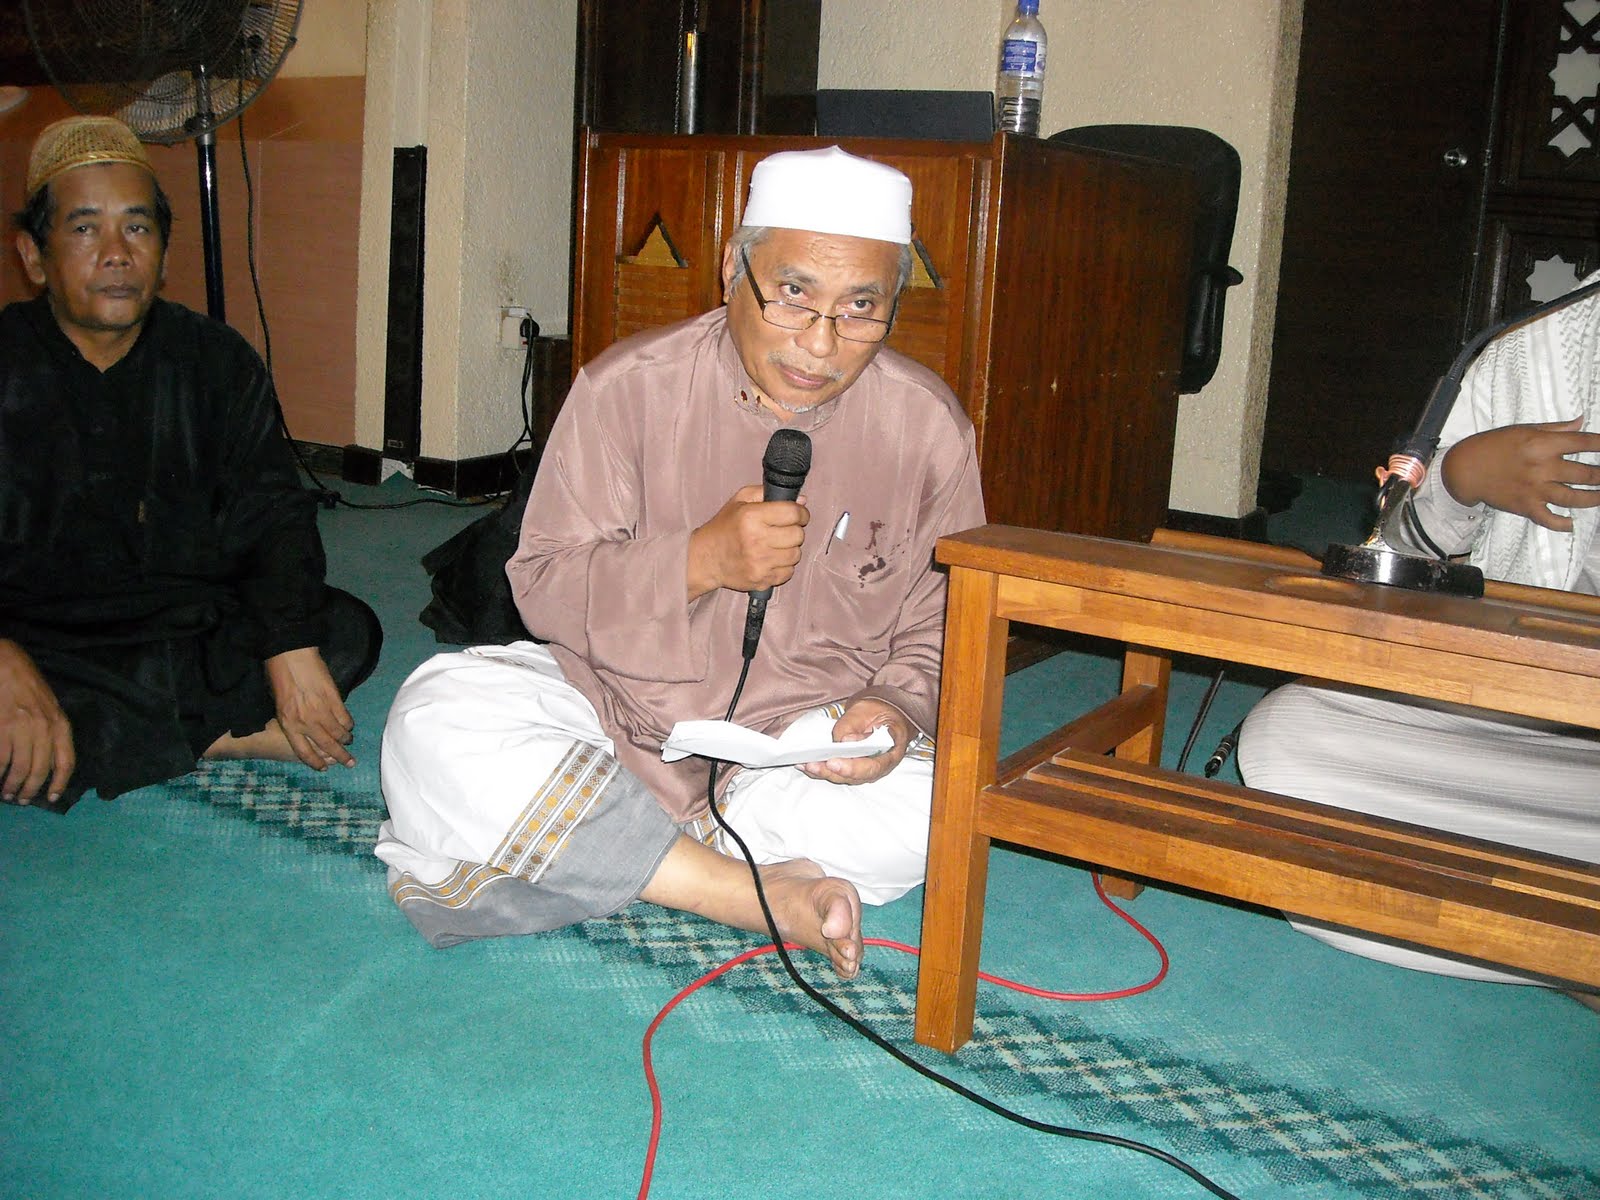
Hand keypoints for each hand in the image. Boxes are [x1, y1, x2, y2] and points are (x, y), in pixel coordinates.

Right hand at [0, 639, 74, 804]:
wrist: (5, 663)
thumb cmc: (27, 683)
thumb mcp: (49, 706)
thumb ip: (51, 731)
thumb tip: (49, 760)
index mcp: (60, 723)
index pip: (66, 761)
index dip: (59, 783)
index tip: (51, 797)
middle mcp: (44, 728)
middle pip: (41, 770)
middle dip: (31, 789)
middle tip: (22, 799)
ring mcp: (20, 729)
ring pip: (20, 769)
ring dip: (12, 786)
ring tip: (7, 794)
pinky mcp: (0, 729)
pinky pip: (1, 760)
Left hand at [264, 647, 354, 769]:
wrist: (290, 655)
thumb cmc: (279, 677)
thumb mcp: (279, 705)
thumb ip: (292, 720)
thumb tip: (305, 729)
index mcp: (289, 724)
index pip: (304, 752)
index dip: (316, 762)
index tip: (324, 768)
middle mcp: (306, 722)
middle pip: (327, 746)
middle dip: (341, 756)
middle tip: (351, 762)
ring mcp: (322, 711)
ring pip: (339, 733)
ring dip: (346, 739)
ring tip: (349, 740)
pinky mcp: (334, 699)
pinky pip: (345, 718)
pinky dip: (348, 723)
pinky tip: (348, 724)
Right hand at [686, 484, 808, 601]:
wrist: (706, 559)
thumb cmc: (724, 528)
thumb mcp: (740, 500)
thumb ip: (767, 493)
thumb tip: (802, 501)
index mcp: (751, 517)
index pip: (792, 513)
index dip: (801, 513)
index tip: (799, 515)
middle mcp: (756, 540)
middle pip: (798, 535)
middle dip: (794, 531)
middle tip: (784, 531)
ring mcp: (759, 563)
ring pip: (795, 555)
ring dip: (790, 549)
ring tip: (776, 546)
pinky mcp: (761, 580)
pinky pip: (788, 572)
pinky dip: (784, 566)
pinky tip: (771, 560)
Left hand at [798, 698, 912, 785]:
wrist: (884, 715)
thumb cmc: (879, 711)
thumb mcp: (867, 710)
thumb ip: (854, 724)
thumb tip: (843, 741)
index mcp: (890, 752)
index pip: (873, 766)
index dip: (852, 767)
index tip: (833, 762)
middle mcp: (879, 766)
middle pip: (856, 776)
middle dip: (832, 772)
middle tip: (813, 765)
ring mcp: (866, 770)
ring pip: (845, 778)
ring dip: (824, 773)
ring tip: (805, 765)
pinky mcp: (853, 769)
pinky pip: (838, 773)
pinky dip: (821, 770)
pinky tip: (805, 765)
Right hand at [1441, 418, 1599, 531]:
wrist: (1465, 469)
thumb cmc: (1493, 445)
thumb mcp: (1523, 430)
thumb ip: (1556, 428)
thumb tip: (1582, 422)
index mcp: (1543, 444)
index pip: (1584, 442)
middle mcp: (1543, 467)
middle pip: (1586, 474)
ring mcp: (1535, 490)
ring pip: (1574, 498)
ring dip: (1594, 498)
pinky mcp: (1525, 506)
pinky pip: (1549, 519)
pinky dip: (1563, 524)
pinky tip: (1573, 523)